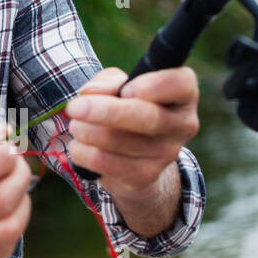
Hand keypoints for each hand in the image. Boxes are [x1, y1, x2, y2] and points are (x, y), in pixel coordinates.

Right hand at [0, 120, 31, 257]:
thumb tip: (7, 134)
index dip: (7, 155)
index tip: (7, 149)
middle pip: (1, 198)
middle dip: (20, 176)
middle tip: (17, 166)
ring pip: (9, 228)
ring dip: (23, 203)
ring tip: (17, 189)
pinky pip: (0, 249)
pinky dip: (13, 228)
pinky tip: (5, 212)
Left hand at [64, 65, 199, 198]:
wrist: (131, 154)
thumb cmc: (126, 106)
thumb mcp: (118, 85)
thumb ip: (107, 82)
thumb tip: (90, 94)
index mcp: (183, 94)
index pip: (180, 85)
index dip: (153, 86)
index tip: (125, 89)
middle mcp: (183, 124)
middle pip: (149, 117)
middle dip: (106, 112)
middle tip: (74, 108)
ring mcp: (167, 153)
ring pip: (124, 142)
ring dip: (89, 132)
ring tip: (74, 126)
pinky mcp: (147, 176)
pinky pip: (112, 165)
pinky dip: (87, 154)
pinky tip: (78, 147)